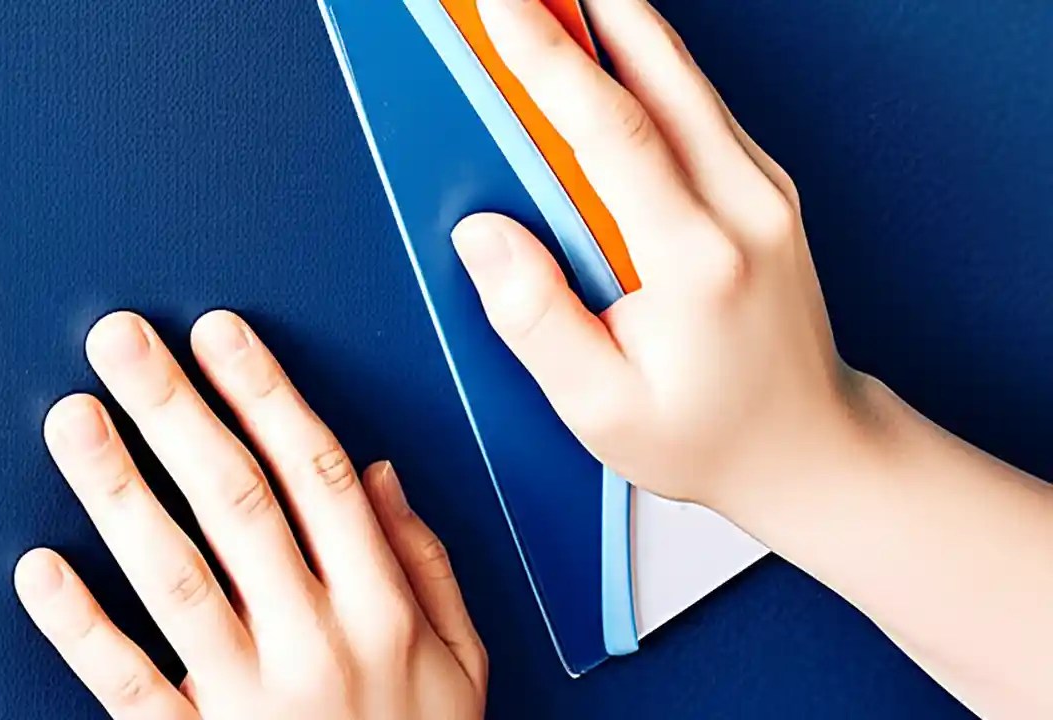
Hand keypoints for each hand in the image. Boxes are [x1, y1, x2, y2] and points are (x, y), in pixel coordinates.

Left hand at [14, 311, 485, 718]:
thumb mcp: (461, 660)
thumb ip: (424, 561)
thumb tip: (378, 472)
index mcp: (380, 609)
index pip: (315, 475)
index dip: (265, 395)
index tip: (220, 336)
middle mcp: (315, 641)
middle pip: (236, 503)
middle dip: (176, 410)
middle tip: (122, 345)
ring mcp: (249, 697)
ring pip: (174, 575)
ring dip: (119, 490)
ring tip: (74, 420)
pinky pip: (128, 684)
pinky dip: (80, 626)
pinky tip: (40, 568)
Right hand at [455, 0, 867, 510]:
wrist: (808, 446)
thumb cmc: (707, 436)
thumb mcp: (601, 408)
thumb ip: (536, 319)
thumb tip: (482, 234)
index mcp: (696, 259)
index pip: (609, 131)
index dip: (547, 56)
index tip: (497, 4)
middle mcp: (742, 205)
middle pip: (657, 70)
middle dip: (583, 7)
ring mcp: (762, 188)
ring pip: (680, 76)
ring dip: (613, 22)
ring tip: (549, 2)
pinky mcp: (763, 185)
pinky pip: (694, 103)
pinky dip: (642, 62)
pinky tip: (602, 49)